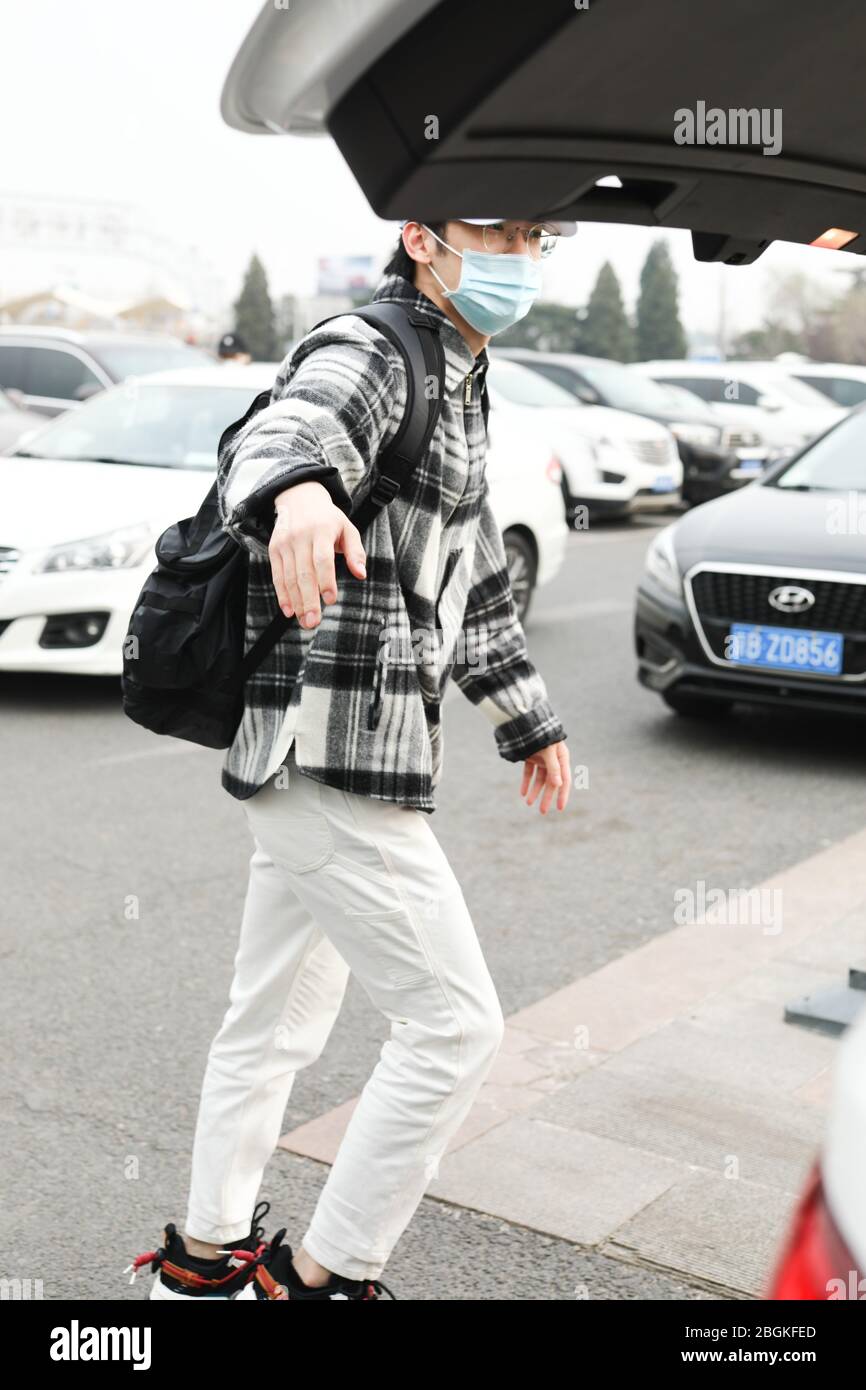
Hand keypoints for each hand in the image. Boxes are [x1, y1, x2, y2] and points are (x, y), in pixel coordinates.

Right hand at [270, 481, 366, 628]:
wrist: (299, 498)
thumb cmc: (328, 519)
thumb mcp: (347, 528)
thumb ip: (355, 552)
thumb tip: (361, 574)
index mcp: (322, 530)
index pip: (322, 558)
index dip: (325, 580)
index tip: (330, 600)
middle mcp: (300, 537)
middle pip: (304, 572)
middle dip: (308, 599)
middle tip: (314, 622)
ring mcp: (285, 543)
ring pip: (289, 577)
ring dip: (296, 602)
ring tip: (305, 622)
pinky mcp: (274, 549)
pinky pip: (277, 576)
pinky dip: (282, 595)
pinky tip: (289, 610)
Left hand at [520, 741, 570, 813]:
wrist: (526, 721)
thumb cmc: (541, 735)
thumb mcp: (549, 751)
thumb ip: (553, 767)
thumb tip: (558, 785)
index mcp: (562, 758)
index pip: (564, 780)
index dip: (562, 794)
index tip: (560, 808)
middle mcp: (554, 760)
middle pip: (551, 782)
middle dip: (546, 797)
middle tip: (543, 811)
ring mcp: (542, 759)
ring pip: (539, 779)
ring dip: (534, 791)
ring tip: (528, 803)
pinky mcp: (531, 757)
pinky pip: (529, 772)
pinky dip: (526, 782)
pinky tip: (522, 792)